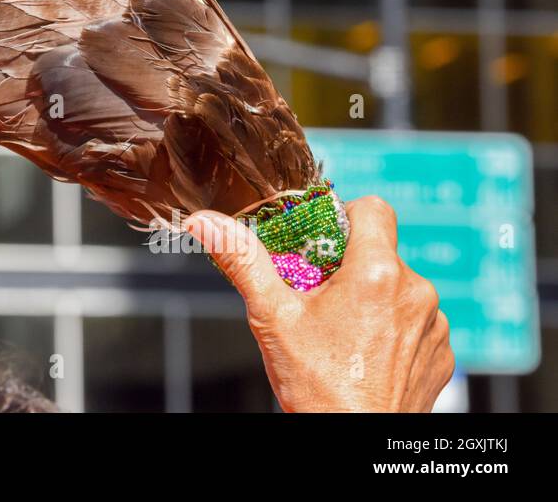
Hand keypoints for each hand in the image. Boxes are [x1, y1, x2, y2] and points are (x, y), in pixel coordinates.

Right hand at [185, 196, 454, 411]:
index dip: (342, 217)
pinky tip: (365, 351)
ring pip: (398, 287)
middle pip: (380, 251)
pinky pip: (416, 321)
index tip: (320, 244)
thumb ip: (242, 260)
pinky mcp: (441, 352)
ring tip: (341, 330)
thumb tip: (209, 224)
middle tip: (317, 296)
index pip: (372, 208)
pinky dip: (392, 328)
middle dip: (347, 266)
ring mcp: (433, 324)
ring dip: (372, 298)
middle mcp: (416, 292)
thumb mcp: (271, 316)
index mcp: (376, 273)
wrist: (354, 442)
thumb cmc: (319, 388)